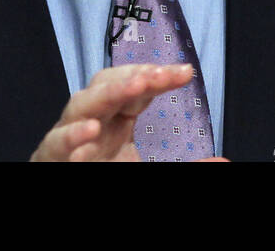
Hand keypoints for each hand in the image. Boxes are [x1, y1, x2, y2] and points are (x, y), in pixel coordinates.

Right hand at [29, 63, 227, 161]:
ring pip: (80, 105)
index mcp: (114, 121)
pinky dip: (70, 137)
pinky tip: (90, 132)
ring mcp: (68, 139)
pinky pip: (55, 144)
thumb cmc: (106, 175)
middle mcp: (91, 123)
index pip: (136, 88)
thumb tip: (225, 162)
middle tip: (156, 75)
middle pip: (105, 85)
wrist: (74, 202)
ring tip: (133, 87)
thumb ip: (186, 168)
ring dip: (105, 95)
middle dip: (130, 76)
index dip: (157, 77)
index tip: (185, 72)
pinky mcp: (50, 159)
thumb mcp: (151, 173)